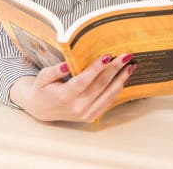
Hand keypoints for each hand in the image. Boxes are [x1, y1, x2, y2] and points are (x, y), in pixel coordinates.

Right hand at [10, 53, 136, 121]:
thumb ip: (54, 71)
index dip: (97, 68)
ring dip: (121, 79)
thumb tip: (67, 65)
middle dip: (115, 69)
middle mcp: (77, 108)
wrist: (41, 109)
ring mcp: (85, 114)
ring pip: (108, 95)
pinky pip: (108, 102)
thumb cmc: (43, 89)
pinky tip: (124, 78)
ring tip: (131, 66)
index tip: (108, 55)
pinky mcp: (91, 117)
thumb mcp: (43, 77)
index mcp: (64, 97)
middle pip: (100, 85)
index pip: (84, 80)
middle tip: (126, 56)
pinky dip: (117, 89)